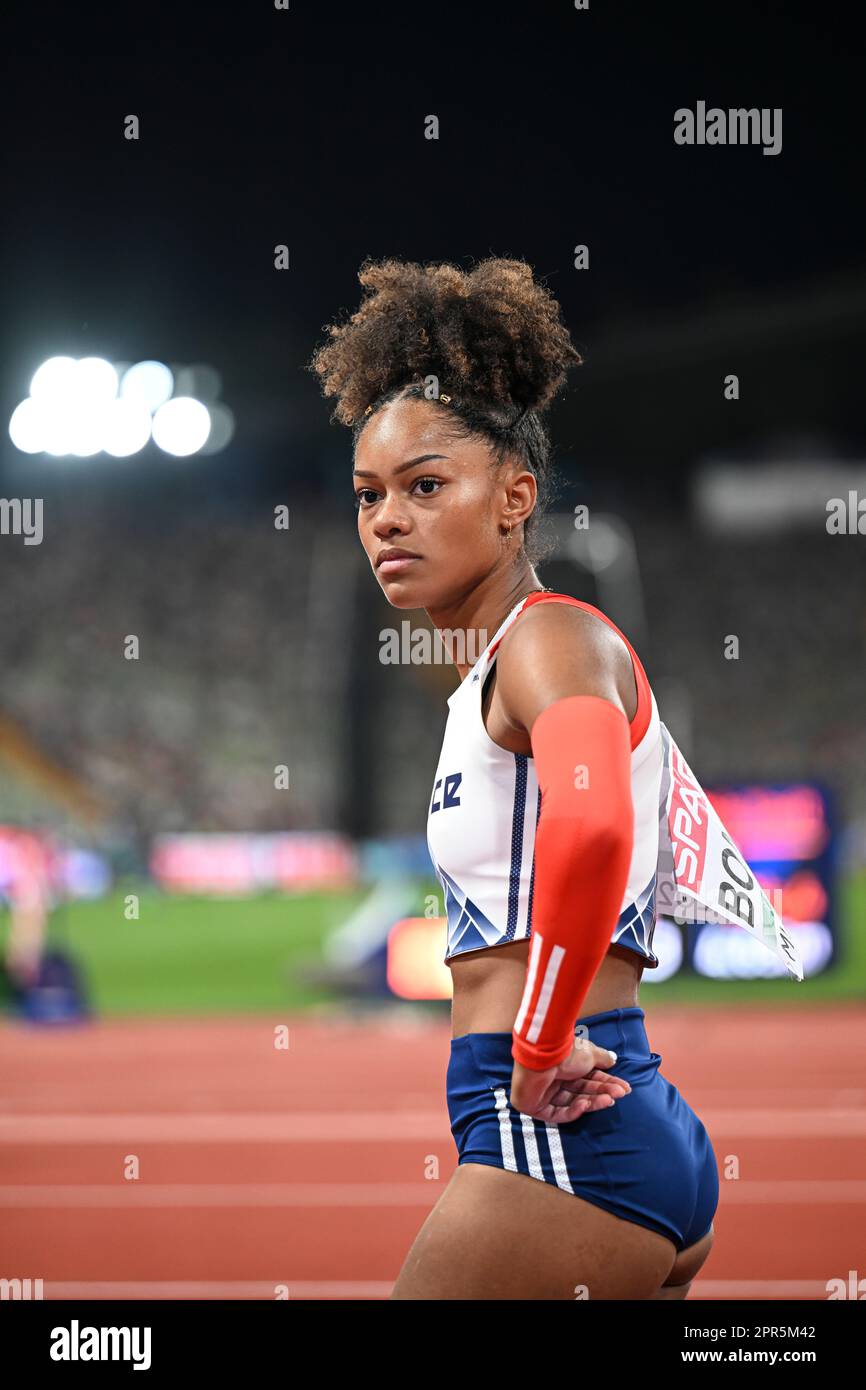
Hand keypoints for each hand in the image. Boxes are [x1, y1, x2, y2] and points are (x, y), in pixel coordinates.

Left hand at [509, 1035, 630, 1123]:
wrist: (542, 1054)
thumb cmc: (566, 1052)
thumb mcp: (590, 1053)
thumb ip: (602, 1058)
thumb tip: (613, 1059)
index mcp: (565, 1064)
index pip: (589, 1078)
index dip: (607, 1083)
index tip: (625, 1088)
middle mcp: (554, 1078)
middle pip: (582, 1090)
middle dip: (603, 1092)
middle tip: (620, 1094)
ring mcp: (544, 1092)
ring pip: (572, 1102)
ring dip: (593, 1102)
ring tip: (609, 1100)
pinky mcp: (535, 1106)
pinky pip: (558, 1113)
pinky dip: (573, 1110)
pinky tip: (585, 1104)